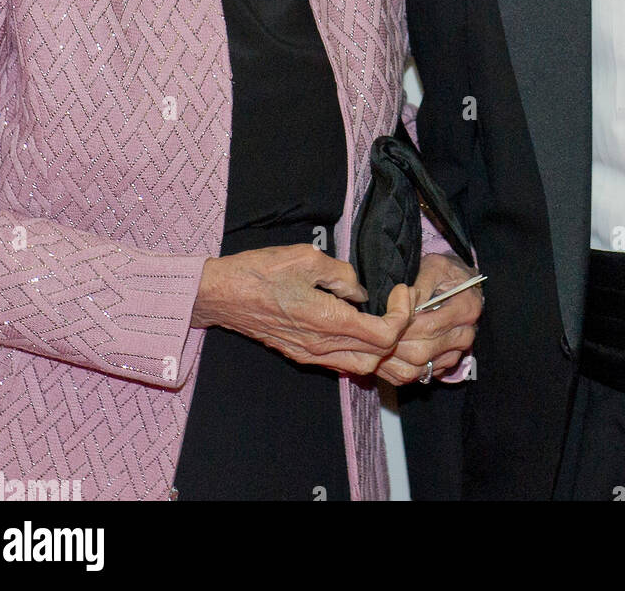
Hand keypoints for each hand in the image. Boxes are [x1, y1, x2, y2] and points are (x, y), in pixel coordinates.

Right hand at [191, 244, 413, 377]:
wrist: (222, 295)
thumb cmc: (260, 272)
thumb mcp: (307, 257)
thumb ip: (342, 273)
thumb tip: (359, 289)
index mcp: (328, 321)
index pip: (384, 335)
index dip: (402, 315)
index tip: (400, 292)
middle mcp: (321, 345)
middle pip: (378, 358)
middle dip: (397, 334)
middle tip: (397, 305)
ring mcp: (310, 354)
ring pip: (360, 366)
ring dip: (379, 347)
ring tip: (382, 317)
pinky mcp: (301, 354)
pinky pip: (340, 363)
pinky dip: (359, 350)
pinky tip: (358, 325)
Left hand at [374, 251, 481, 385]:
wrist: (459, 283)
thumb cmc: (444, 272)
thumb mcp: (434, 266)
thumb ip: (421, 283)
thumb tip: (406, 301)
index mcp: (466, 308)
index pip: (429, 326)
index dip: (402, 324)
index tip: (386, 316)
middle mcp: (465, 334)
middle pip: (423, 351)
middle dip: (394, 343)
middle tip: (375, 333)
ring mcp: (456, 352)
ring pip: (420, 367)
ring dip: (393, 359)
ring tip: (376, 344)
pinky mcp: (446, 364)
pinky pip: (421, 375)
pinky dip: (399, 368)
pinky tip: (385, 355)